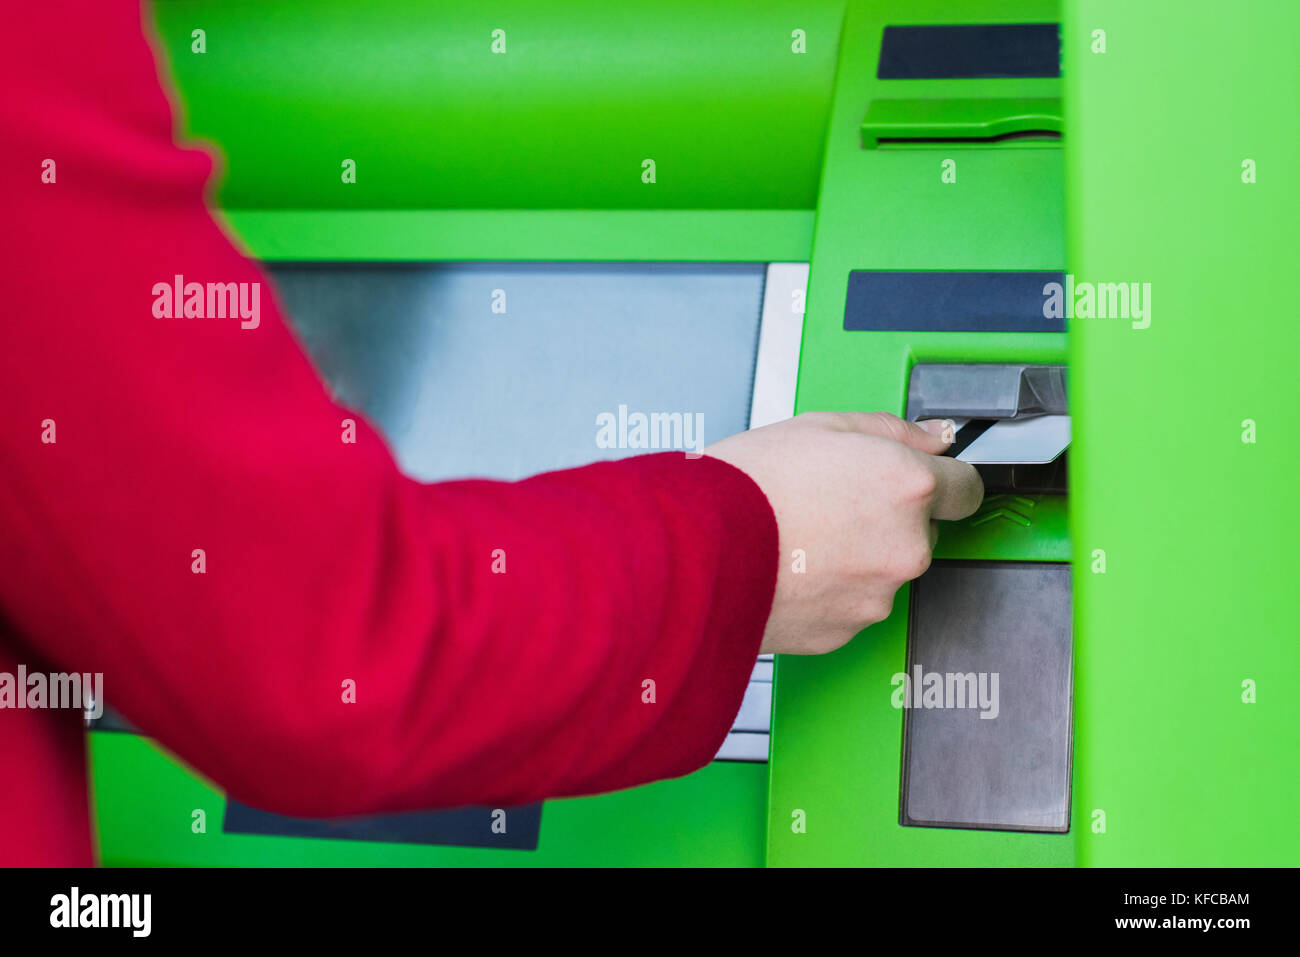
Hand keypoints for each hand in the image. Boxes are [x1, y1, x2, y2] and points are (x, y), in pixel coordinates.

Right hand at [704, 411, 982, 654]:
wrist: (695, 551)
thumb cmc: (748, 485)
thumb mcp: (822, 425)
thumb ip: (893, 431)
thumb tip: (931, 439)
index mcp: (909, 486)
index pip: (967, 488)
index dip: (942, 480)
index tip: (925, 480)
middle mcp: (906, 546)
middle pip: (922, 532)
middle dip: (888, 518)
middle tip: (833, 501)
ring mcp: (878, 595)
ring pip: (884, 571)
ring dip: (857, 555)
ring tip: (802, 533)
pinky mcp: (846, 631)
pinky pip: (851, 604)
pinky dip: (830, 588)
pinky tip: (793, 564)